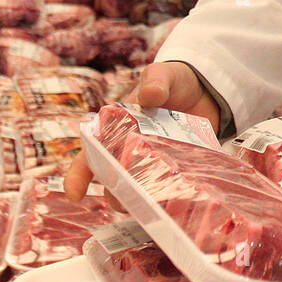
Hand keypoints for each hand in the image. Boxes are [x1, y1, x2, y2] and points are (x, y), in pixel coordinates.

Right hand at [65, 61, 221, 201]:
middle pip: (114, 177)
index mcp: (117, 127)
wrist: (206, 90)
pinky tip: (173, 206)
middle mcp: (130, 149)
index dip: (79, 174)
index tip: (74, 194)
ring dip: (140, 200)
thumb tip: (149, 94)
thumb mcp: (163, 75)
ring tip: (149, 207)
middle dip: (115, 192)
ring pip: (138, 188)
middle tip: (125, 200)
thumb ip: (155, 81)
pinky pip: (167, 189)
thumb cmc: (174, 81)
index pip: (92, 152)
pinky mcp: (175, 169)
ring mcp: (153, 162)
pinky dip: (167, 198)